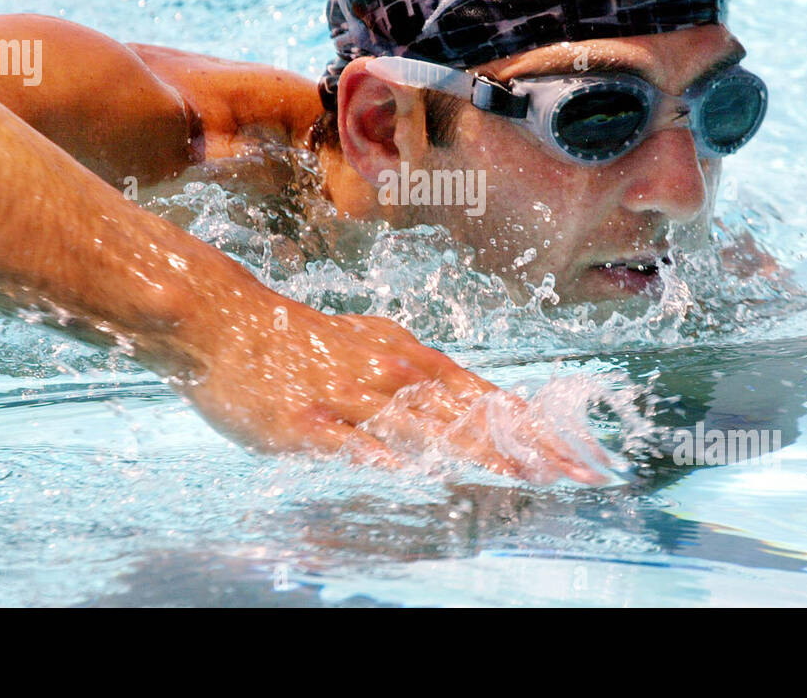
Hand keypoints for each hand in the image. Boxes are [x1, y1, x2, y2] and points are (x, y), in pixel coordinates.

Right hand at [175, 301, 614, 483]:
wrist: (228, 325)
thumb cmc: (304, 341)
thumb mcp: (372, 343)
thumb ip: (419, 376)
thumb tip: (470, 401)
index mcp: (410, 359)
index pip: (487, 399)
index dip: (535, 428)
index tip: (578, 453)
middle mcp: (391, 376)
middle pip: (471, 419)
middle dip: (529, 449)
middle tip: (577, 473)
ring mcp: (350, 400)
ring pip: (425, 432)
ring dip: (481, 457)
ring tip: (527, 479)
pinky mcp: (308, 426)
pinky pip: (357, 449)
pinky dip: (396, 464)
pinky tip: (428, 479)